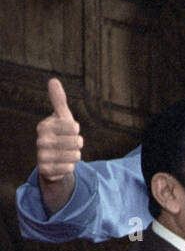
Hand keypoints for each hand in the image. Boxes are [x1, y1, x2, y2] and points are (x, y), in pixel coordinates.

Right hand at [37, 77, 81, 211]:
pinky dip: (70, 166)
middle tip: (69, 145)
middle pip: (76, 142)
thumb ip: (59, 101)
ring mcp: (42, 156)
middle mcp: (41, 140)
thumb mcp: (62, 118)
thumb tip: (53, 80)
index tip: (69, 132)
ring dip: (75, 155)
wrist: (52, 161)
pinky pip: (69, 168)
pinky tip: (63, 164)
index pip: (73, 126)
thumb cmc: (60, 135)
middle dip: (78, 144)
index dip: (76, 130)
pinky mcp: (46, 170)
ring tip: (67, 154)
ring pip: (75, 155)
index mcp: (44, 126)